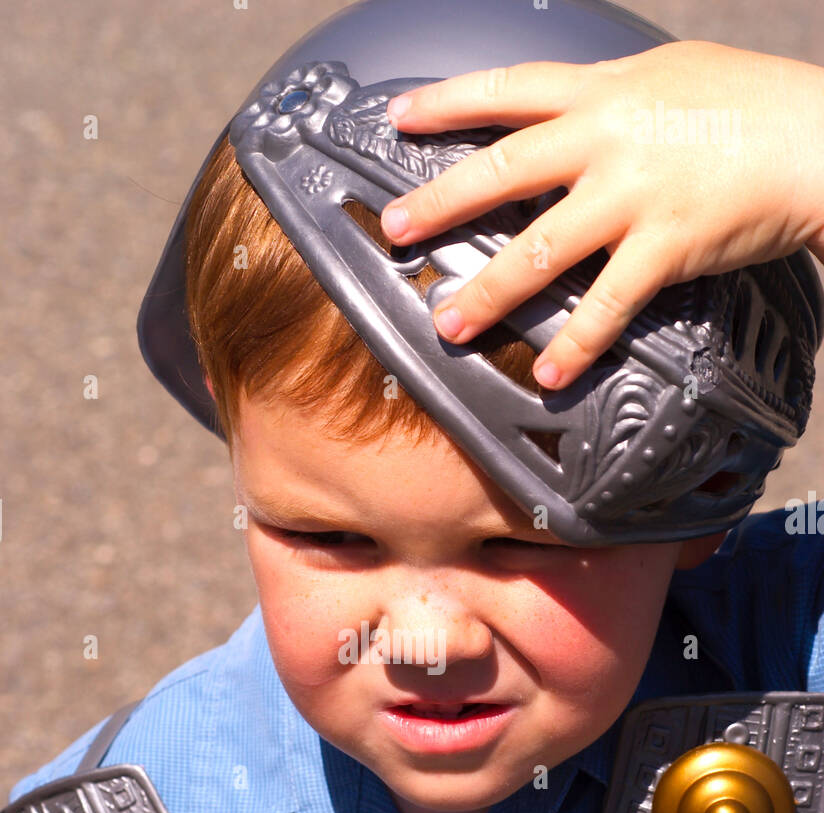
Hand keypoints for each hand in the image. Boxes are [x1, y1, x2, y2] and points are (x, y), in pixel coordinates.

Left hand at [381, 41, 823, 390]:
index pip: (509, 88)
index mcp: (604, 91)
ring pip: (541, 248)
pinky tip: (549, 375)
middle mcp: (607, 138)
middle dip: (440, 204)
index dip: (447, 102)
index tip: (397, 117)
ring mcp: (634, 193)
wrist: (818, 133)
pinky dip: (577, 343)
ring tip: (448, 324)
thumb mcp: (669, 77)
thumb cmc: (749, 102)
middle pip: (502, 171)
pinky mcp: (667, 244)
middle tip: (392, 233)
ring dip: (489, 292)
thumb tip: (569, 110)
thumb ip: (610, 99)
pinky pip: (610, 303)